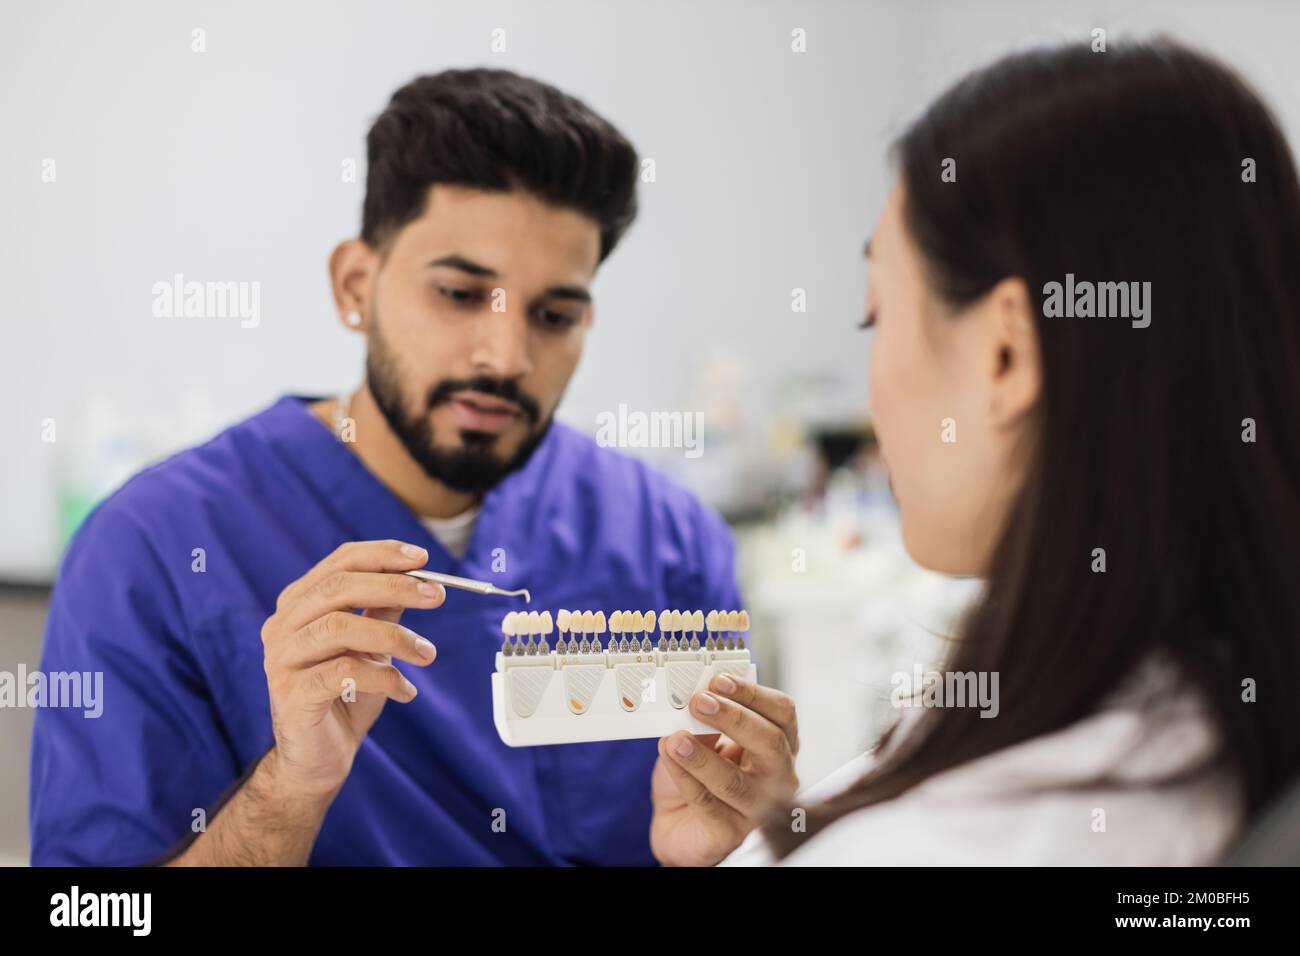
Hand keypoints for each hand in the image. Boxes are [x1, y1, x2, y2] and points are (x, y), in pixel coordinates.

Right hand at [260, 539, 443, 799]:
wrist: (317, 759)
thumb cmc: (345, 697)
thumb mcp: (370, 646)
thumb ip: (383, 611)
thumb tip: (418, 578)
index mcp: (299, 604)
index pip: (339, 563)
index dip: (382, 555)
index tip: (423, 559)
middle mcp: (282, 625)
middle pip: (338, 588)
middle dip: (394, 586)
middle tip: (436, 596)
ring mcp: (280, 658)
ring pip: (340, 628)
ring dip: (394, 636)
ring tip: (427, 654)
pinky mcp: (290, 692)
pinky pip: (343, 672)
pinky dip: (384, 677)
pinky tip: (405, 690)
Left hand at [650, 675, 799, 865]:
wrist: (677, 822)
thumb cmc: (698, 776)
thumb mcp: (702, 739)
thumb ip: (704, 721)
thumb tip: (697, 700)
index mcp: (778, 744)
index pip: (781, 713)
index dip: (753, 694)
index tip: (719, 680)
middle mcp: (777, 777)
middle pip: (771, 744)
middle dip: (734, 719)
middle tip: (699, 702)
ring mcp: (757, 808)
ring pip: (735, 781)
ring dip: (702, 756)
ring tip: (676, 738)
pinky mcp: (731, 834)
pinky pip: (707, 804)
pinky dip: (685, 778)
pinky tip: (670, 759)